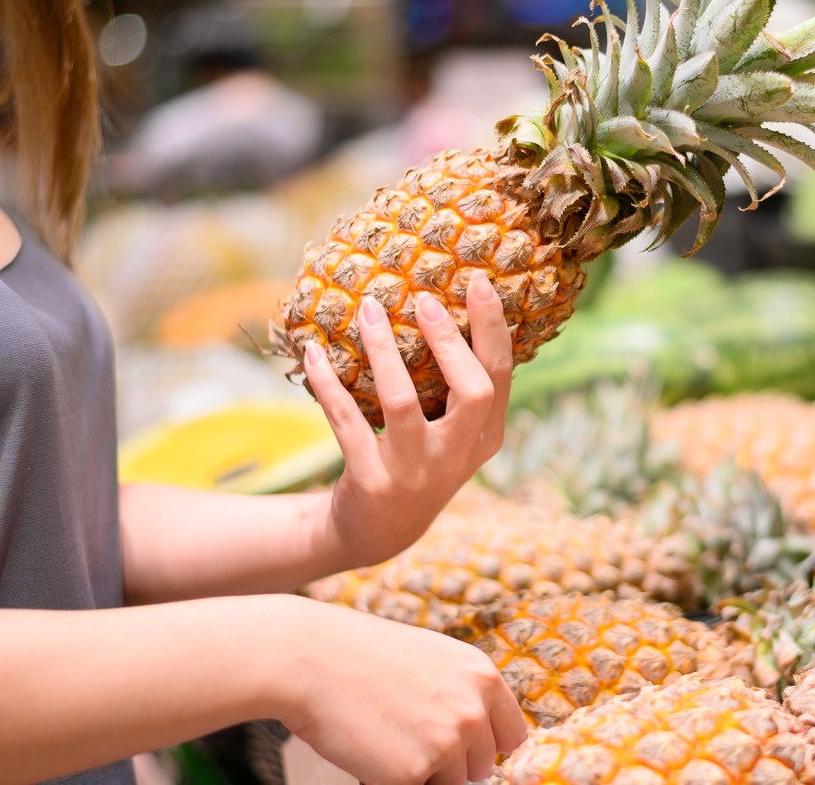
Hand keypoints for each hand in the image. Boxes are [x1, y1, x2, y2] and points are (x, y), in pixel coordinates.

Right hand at [277, 601, 527, 784]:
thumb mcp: (429, 658)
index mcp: (482, 677)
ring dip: (420, 773)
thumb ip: (460, 693)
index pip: (511, 735)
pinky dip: (388, 780)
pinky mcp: (413, 774)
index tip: (461, 747)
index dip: (484, 746)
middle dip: (449, 762)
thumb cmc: (360, 655)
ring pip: (449, 783)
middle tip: (405, 736)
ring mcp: (446, 744)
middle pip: (480, 766)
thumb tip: (479, 735)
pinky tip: (368, 751)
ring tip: (384, 739)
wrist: (309, 658)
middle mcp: (473, 711)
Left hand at [304, 273, 512, 570]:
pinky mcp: (372, 482)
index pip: (500, 377)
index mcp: (484, 440)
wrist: (378, 532)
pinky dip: (328, 384)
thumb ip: (461, 390)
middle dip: (450, 340)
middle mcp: (456, 457)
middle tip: (423, 298)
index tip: (479, 281)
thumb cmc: (418, 463)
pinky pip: (347, 422)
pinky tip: (314, 353)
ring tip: (368, 310)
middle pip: (473, 391)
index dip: (492, 328)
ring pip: (403, 402)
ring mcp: (415, 473)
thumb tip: (446, 307)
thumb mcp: (453, 436)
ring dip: (383, 351)